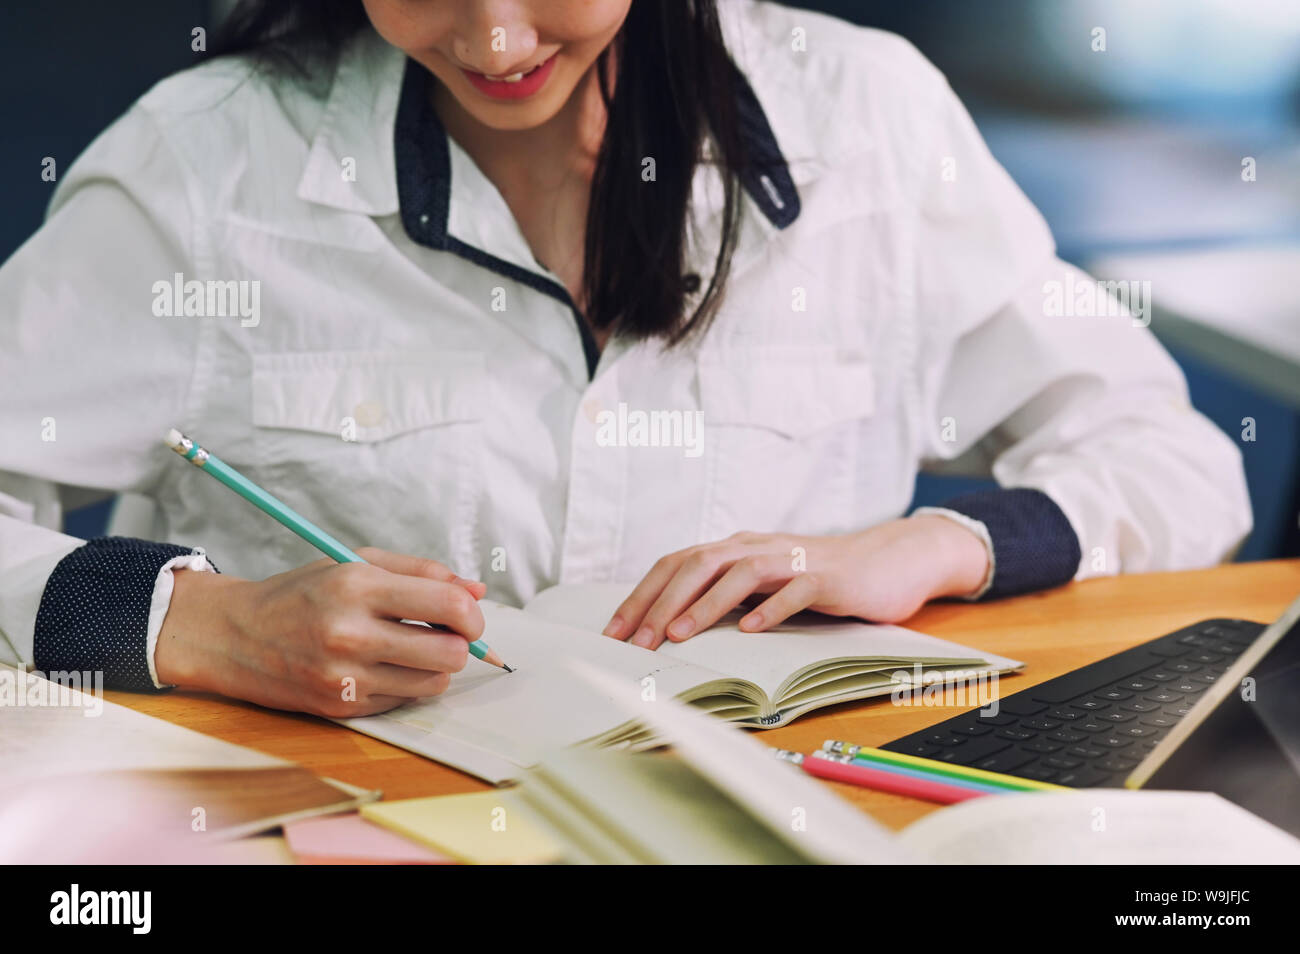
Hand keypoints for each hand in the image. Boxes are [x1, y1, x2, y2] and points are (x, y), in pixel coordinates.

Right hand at [155, 547, 486, 716]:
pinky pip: (405, 699)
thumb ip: (422, 572)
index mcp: (358, 587)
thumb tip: (478, 589)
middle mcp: (352, 634)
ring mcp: (346, 677)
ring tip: (413, 647)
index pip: (448, 606)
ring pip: (434, 682)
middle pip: (450, 653)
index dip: (472, 613)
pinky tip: (385, 664)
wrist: (235, 636)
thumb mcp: (356, 562)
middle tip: (445, 633)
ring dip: (437, 666)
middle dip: (460, 643)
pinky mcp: (342, 707)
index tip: (468, 614)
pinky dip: (408, 683)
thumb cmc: (302, 592)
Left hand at [601, 516, 989, 649]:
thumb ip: (724, 594)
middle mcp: (756, 547)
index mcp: (735, 549)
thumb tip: (670, 623)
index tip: (615, 631)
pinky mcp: (826, 576)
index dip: (643, 595)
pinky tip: (750, 628)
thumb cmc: (817, 578)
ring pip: (739, 573)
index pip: (676, 565)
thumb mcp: (762, 585)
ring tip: (679, 635)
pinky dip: (770, 607)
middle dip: (662, 603)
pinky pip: (794, 589)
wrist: (885, 562)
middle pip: (698, 564)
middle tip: (637, 640)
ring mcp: (791, 559)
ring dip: (704, 604)